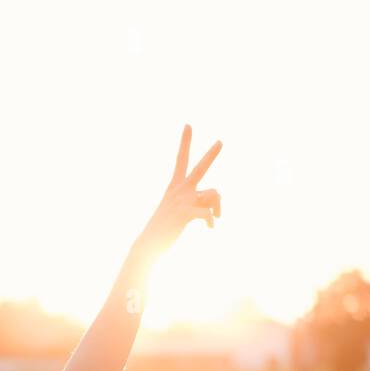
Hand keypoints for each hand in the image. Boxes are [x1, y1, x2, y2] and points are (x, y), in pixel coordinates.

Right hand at [140, 125, 221, 256]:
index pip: (181, 159)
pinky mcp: (185, 213)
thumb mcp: (180, 212)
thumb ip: (198, 202)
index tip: (188, 125)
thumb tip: (217, 202)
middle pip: (200, 167)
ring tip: (215, 218)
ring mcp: (182, 200)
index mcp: (174, 186)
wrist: (148, 245)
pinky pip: (208, 213)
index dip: (185, 142)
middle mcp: (179, 190)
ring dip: (218, 206)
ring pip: (213, 193)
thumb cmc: (163, 230)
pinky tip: (211, 228)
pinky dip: (212, 220)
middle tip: (221, 141)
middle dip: (212, 154)